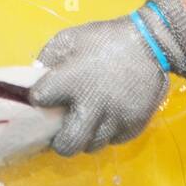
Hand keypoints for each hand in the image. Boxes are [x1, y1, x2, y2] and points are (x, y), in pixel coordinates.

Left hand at [30, 0, 185, 155]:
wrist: (151, 42)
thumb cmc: (104, 39)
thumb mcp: (68, 39)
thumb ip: (47, 59)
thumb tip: (34, 79)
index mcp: (71, 81)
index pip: (39, 100)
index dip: (37, 99)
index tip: (42, 97)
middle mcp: (92, 105)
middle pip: (67, 145)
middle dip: (59, 142)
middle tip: (60, 131)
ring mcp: (116, 118)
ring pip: (91, 146)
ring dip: (84, 138)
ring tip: (85, 123)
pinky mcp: (135, 124)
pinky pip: (114, 141)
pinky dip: (107, 135)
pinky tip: (105, 120)